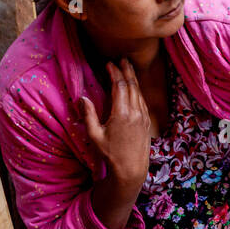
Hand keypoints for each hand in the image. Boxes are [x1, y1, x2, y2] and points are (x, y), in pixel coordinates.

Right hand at [83, 60, 151, 228]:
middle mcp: (135, 113)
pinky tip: (134, 88)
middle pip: (132, 85)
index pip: (119, 86)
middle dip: (126, 70)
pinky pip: (143, 101)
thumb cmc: (110, 154)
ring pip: (139, 92)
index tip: (108, 64)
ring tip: (128, 69)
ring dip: (133, 79)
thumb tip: (82, 97)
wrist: (131, 170)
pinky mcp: (147, 123)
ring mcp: (143, 117)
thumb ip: (88, 115)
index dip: (114, 72)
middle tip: (122, 59)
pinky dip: (137, 91)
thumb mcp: (94, 136)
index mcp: (122, 113)